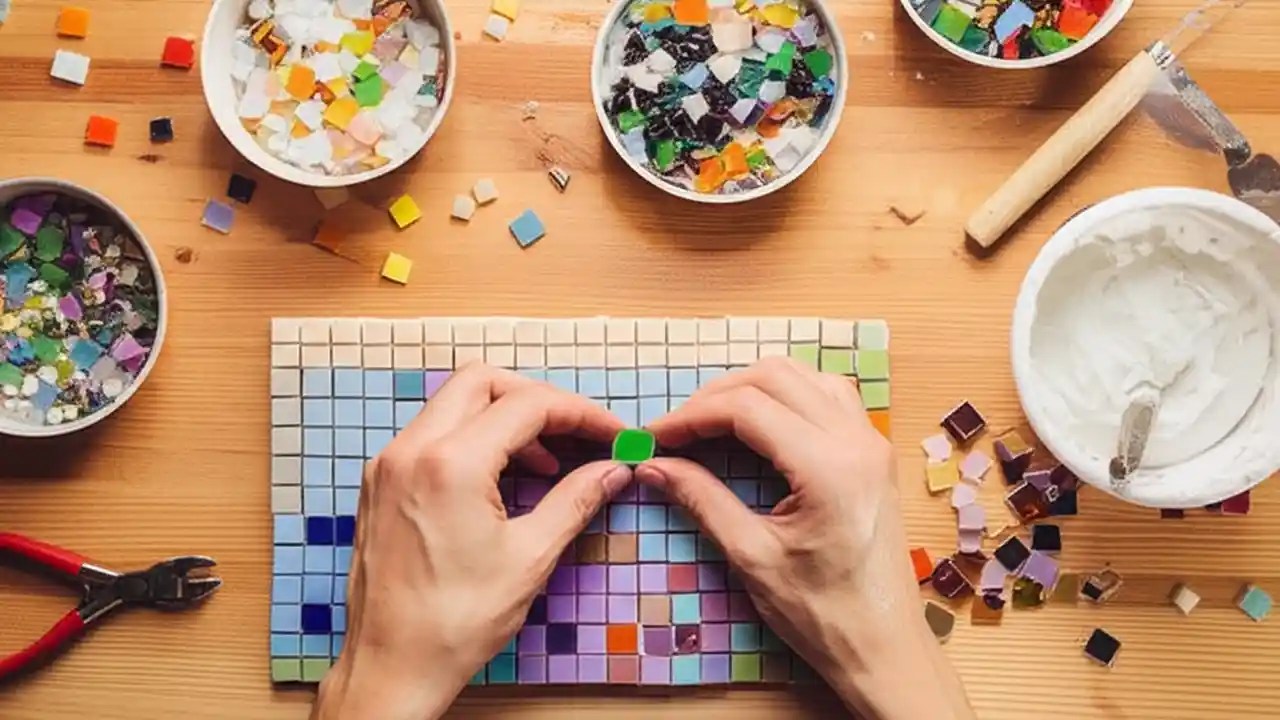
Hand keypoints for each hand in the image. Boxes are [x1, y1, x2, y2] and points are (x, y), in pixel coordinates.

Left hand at [312, 364, 630, 719]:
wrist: (390, 667)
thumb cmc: (452, 623)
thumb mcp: (529, 558)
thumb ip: (575, 501)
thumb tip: (612, 470)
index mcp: (449, 464)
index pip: (527, 405)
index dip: (579, 413)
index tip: (610, 434)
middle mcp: (410, 452)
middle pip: (483, 382)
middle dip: (537, 400)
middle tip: (576, 434)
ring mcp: (389, 466)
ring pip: (454, 405)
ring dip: (504, 419)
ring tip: (547, 463)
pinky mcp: (380, 484)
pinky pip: (432, 436)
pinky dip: (473, 440)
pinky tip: (503, 479)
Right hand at [638, 358, 972, 719]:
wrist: (885, 649)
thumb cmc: (824, 616)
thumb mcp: (752, 558)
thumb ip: (702, 500)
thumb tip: (654, 466)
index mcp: (828, 467)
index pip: (747, 407)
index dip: (691, 415)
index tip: (655, 438)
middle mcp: (857, 441)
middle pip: (774, 377)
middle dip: (717, 395)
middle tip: (678, 430)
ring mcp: (871, 443)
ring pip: (804, 377)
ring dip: (753, 388)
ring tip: (712, 422)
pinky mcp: (874, 453)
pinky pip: (828, 396)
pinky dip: (787, 396)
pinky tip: (760, 424)